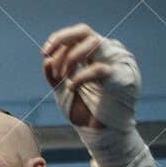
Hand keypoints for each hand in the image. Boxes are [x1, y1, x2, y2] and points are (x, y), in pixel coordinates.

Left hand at [39, 24, 153, 166]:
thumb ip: (54, 77)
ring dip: (70, 57)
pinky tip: (71, 87)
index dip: (59, 39)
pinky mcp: (121, 79)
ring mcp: (115, 64)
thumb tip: (45, 59)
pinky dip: (80, 76)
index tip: (44, 53)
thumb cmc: (85, 112)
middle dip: (62, 40)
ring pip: (94, 42)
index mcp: (94, 56)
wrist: (100, 134)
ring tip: (63, 77)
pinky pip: (98, 69)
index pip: (77, 35)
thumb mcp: (63, 92)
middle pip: (85, 31)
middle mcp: (106, 55)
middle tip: (47, 53)